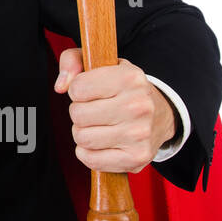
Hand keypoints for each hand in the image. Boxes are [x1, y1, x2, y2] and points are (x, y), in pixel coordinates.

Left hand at [54, 47, 175, 172]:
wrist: (160, 114)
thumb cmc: (123, 88)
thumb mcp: (101, 62)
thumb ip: (72, 60)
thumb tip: (61, 86)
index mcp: (130, 78)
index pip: (78, 88)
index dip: (77, 90)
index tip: (90, 91)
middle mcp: (138, 105)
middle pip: (78, 114)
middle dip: (79, 112)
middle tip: (94, 110)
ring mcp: (140, 134)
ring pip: (82, 137)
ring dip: (83, 132)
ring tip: (99, 125)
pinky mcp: (137, 158)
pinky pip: (92, 160)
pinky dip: (88, 153)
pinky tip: (100, 143)